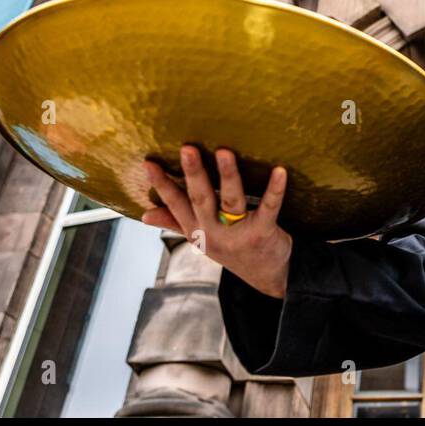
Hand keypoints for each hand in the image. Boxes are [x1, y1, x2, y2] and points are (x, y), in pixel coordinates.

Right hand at [141, 144, 292, 298]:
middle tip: (187, 149)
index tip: (148, 163)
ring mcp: (239, 233)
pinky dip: (275, 189)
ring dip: (228, 175)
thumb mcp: (201, 239)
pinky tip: (279, 171)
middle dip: (193, 174)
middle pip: (201, 199)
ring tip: (224, 152)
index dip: (162, 185)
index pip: (175, 204)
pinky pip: (269, 208)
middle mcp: (214, 232)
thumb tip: (144, 214)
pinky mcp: (263, 232)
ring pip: (231, 200)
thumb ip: (175, 223)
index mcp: (197, 230)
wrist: (267, 276)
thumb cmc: (233, 248)